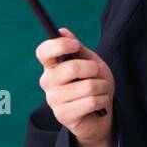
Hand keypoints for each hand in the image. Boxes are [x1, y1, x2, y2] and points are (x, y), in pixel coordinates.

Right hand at [35, 27, 115, 146]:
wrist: (101, 114)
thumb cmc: (94, 84)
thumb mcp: (91, 63)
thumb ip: (79, 49)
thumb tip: (63, 31)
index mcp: (52, 66)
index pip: (43, 52)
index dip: (58, 45)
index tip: (75, 45)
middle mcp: (48, 82)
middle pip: (71, 68)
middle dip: (93, 69)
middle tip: (96, 74)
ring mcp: (53, 99)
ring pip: (87, 86)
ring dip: (102, 87)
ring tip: (100, 91)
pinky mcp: (63, 115)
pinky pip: (91, 101)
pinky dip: (102, 100)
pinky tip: (99, 104)